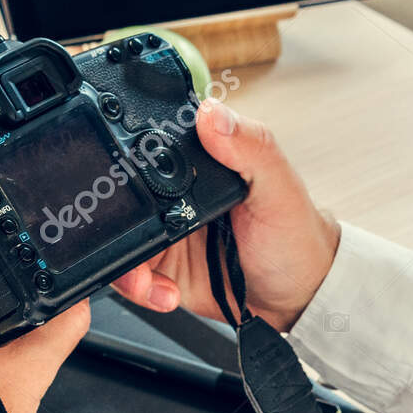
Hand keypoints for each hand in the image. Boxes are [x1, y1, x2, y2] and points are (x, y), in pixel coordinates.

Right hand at [111, 99, 339, 331]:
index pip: (148, 148)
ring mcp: (165, 232)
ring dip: (126, 266)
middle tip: (138, 245)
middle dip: (115, 224)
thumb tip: (212, 113)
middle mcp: (176, 195)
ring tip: (149, 282)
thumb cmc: (296, 238)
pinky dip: (138, 288)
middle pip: (122, 197)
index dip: (126, 162)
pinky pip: (131, 276)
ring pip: (118, 239)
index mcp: (201, 162)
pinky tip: (164, 293)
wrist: (297, 299)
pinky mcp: (163, 268)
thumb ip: (251, 147)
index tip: (124, 184)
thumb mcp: (279, 188)